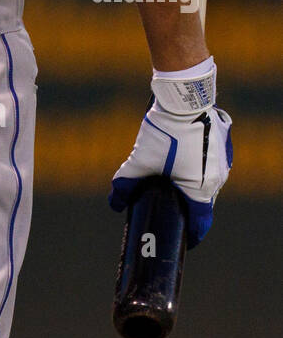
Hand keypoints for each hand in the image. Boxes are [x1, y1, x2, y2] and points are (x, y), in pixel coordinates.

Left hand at [109, 64, 231, 247]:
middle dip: (187, 206)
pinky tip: (183, 157)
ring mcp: (223, 160)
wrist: (184, 98)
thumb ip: (126, 183)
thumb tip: (115, 203)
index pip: (200, 223)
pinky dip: (199, 164)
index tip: (183, 239)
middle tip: (171, 207)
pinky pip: (211, 162)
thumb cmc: (164, 132)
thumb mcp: (141, 159)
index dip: (191, 234)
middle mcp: (218, 179)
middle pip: (203, 202)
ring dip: (193, 183)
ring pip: (208, 181)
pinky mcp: (223, 143)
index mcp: (201, 190)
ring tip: (174, 181)